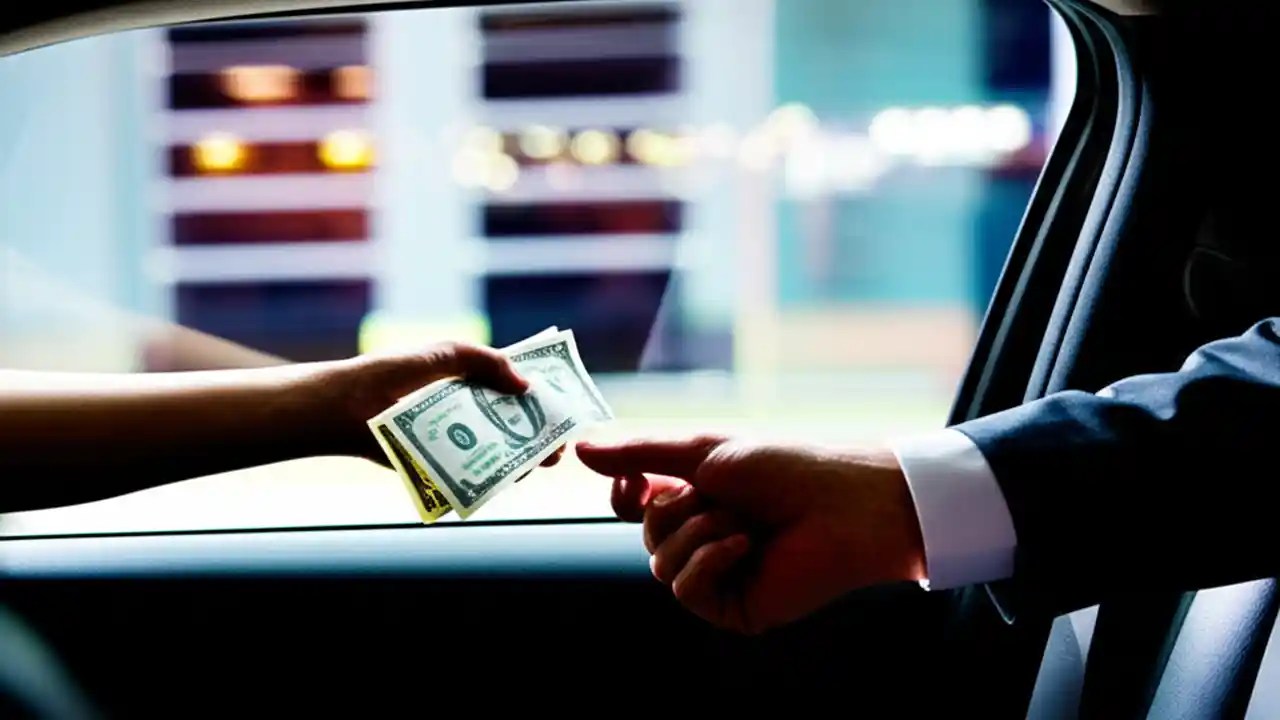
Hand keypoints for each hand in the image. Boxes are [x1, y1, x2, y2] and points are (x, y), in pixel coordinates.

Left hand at [315, 341, 564, 468]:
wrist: (349, 407)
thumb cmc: (392, 373)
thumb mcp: (445, 353)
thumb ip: (487, 361)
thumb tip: (526, 385)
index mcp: (468, 382)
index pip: (512, 390)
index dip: (538, 398)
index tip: (562, 407)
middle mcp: (464, 413)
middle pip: (512, 426)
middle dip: (539, 434)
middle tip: (560, 443)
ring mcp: (453, 441)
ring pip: (497, 452)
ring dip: (523, 457)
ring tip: (541, 460)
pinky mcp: (439, 467)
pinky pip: (471, 474)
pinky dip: (494, 475)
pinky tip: (513, 473)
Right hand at [575, 435, 925, 633]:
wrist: (844, 505)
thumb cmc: (783, 468)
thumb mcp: (703, 450)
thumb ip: (640, 452)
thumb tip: (578, 448)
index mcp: (698, 498)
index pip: (635, 506)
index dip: (625, 493)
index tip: (630, 478)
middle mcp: (705, 537)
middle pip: (644, 534)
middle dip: (674, 510)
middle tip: (716, 495)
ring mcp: (720, 575)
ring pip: (660, 564)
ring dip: (696, 534)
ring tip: (740, 521)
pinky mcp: (734, 607)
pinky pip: (687, 591)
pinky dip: (708, 561)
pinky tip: (743, 546)